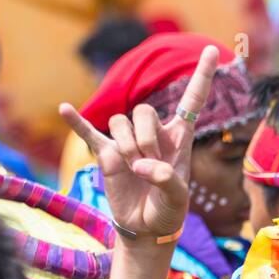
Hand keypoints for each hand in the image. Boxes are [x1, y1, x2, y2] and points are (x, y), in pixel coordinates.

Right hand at [58, 44, 219, 241]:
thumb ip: (167, 180)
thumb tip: (141, 166)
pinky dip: (77, 121)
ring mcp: (127, 142)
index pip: (192, 101)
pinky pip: (89, 133)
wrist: (146, 228)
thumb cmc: (168, 211)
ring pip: (120, 122)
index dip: (203, 76)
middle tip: (149, 165)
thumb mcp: (178, 199)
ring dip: (127, 147)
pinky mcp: (107, 154)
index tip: (213, 51)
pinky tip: (64, 109)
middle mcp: (153, 133)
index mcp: (179, 138)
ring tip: (133, 170)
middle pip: (144, 110)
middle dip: (146, 138)